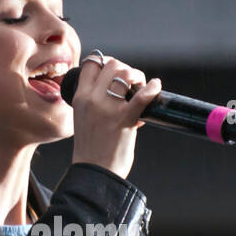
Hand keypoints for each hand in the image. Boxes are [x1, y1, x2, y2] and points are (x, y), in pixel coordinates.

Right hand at [70, 52, 161, 179]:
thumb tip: (121, 91)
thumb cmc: (92, 149)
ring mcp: (108, 108)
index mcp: (79, 98)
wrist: (94, 172)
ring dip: (138, 76)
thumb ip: (95, 102)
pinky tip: (156, 87)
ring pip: (125, 73)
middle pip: (112, 64)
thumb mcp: (84, 118)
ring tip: (142, 88)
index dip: (106, 62)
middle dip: (126, 68)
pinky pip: (142, 96)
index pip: (91, 63)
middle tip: (133, 83)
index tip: (115, 72)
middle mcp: (92, 99)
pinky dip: (152, 88)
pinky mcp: (124, 119)